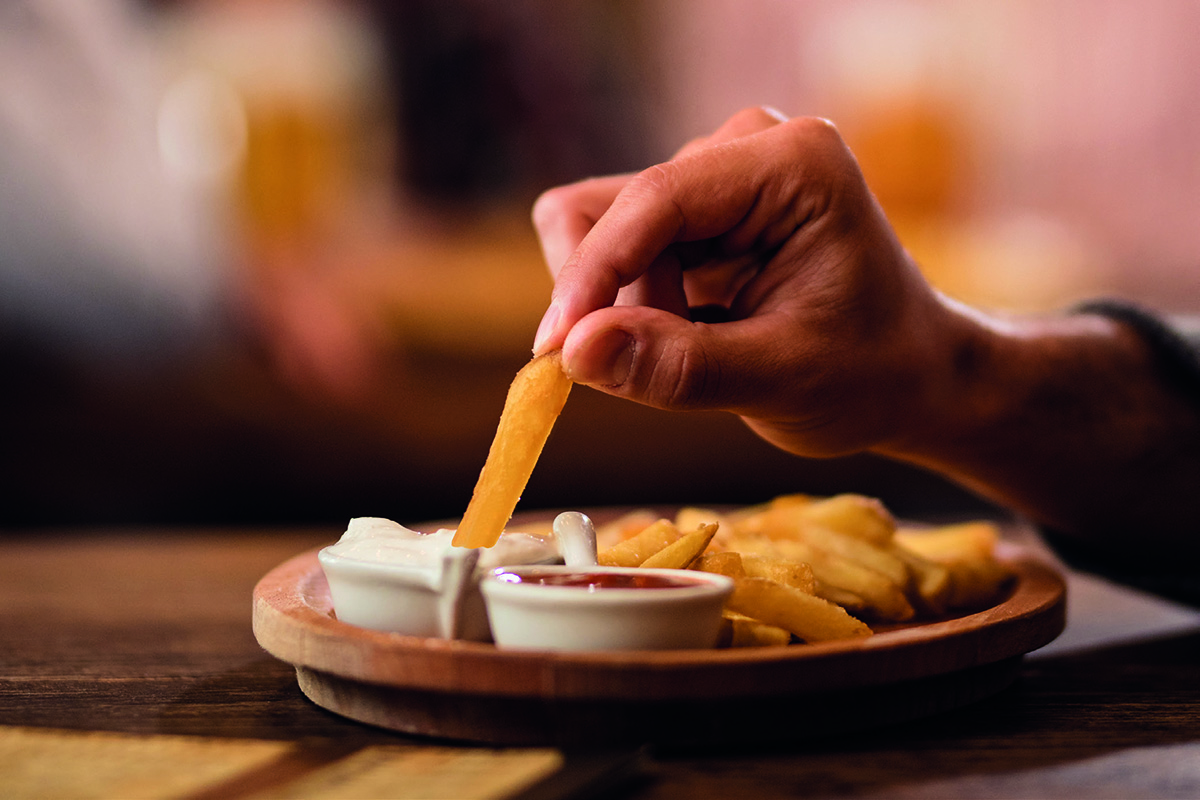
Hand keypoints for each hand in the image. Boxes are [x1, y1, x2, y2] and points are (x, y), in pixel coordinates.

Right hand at [531, 107, 965, 458]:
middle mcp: (745, 147)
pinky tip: (693, 334)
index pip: (655, 200)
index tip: (556, 352)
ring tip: (699, 348)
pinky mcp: (694, 209)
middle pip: (608, 209)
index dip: (593, 275)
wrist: (910, 376)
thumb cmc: (870, 375)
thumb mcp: (781, 382)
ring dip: (623, 304)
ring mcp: (716, 175)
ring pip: (599, 230)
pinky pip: (616, 250)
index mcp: (789, 164)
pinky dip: (631, 305)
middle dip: (612, 298)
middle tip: (660, 367)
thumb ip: (679, 367)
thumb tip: (573, 352)